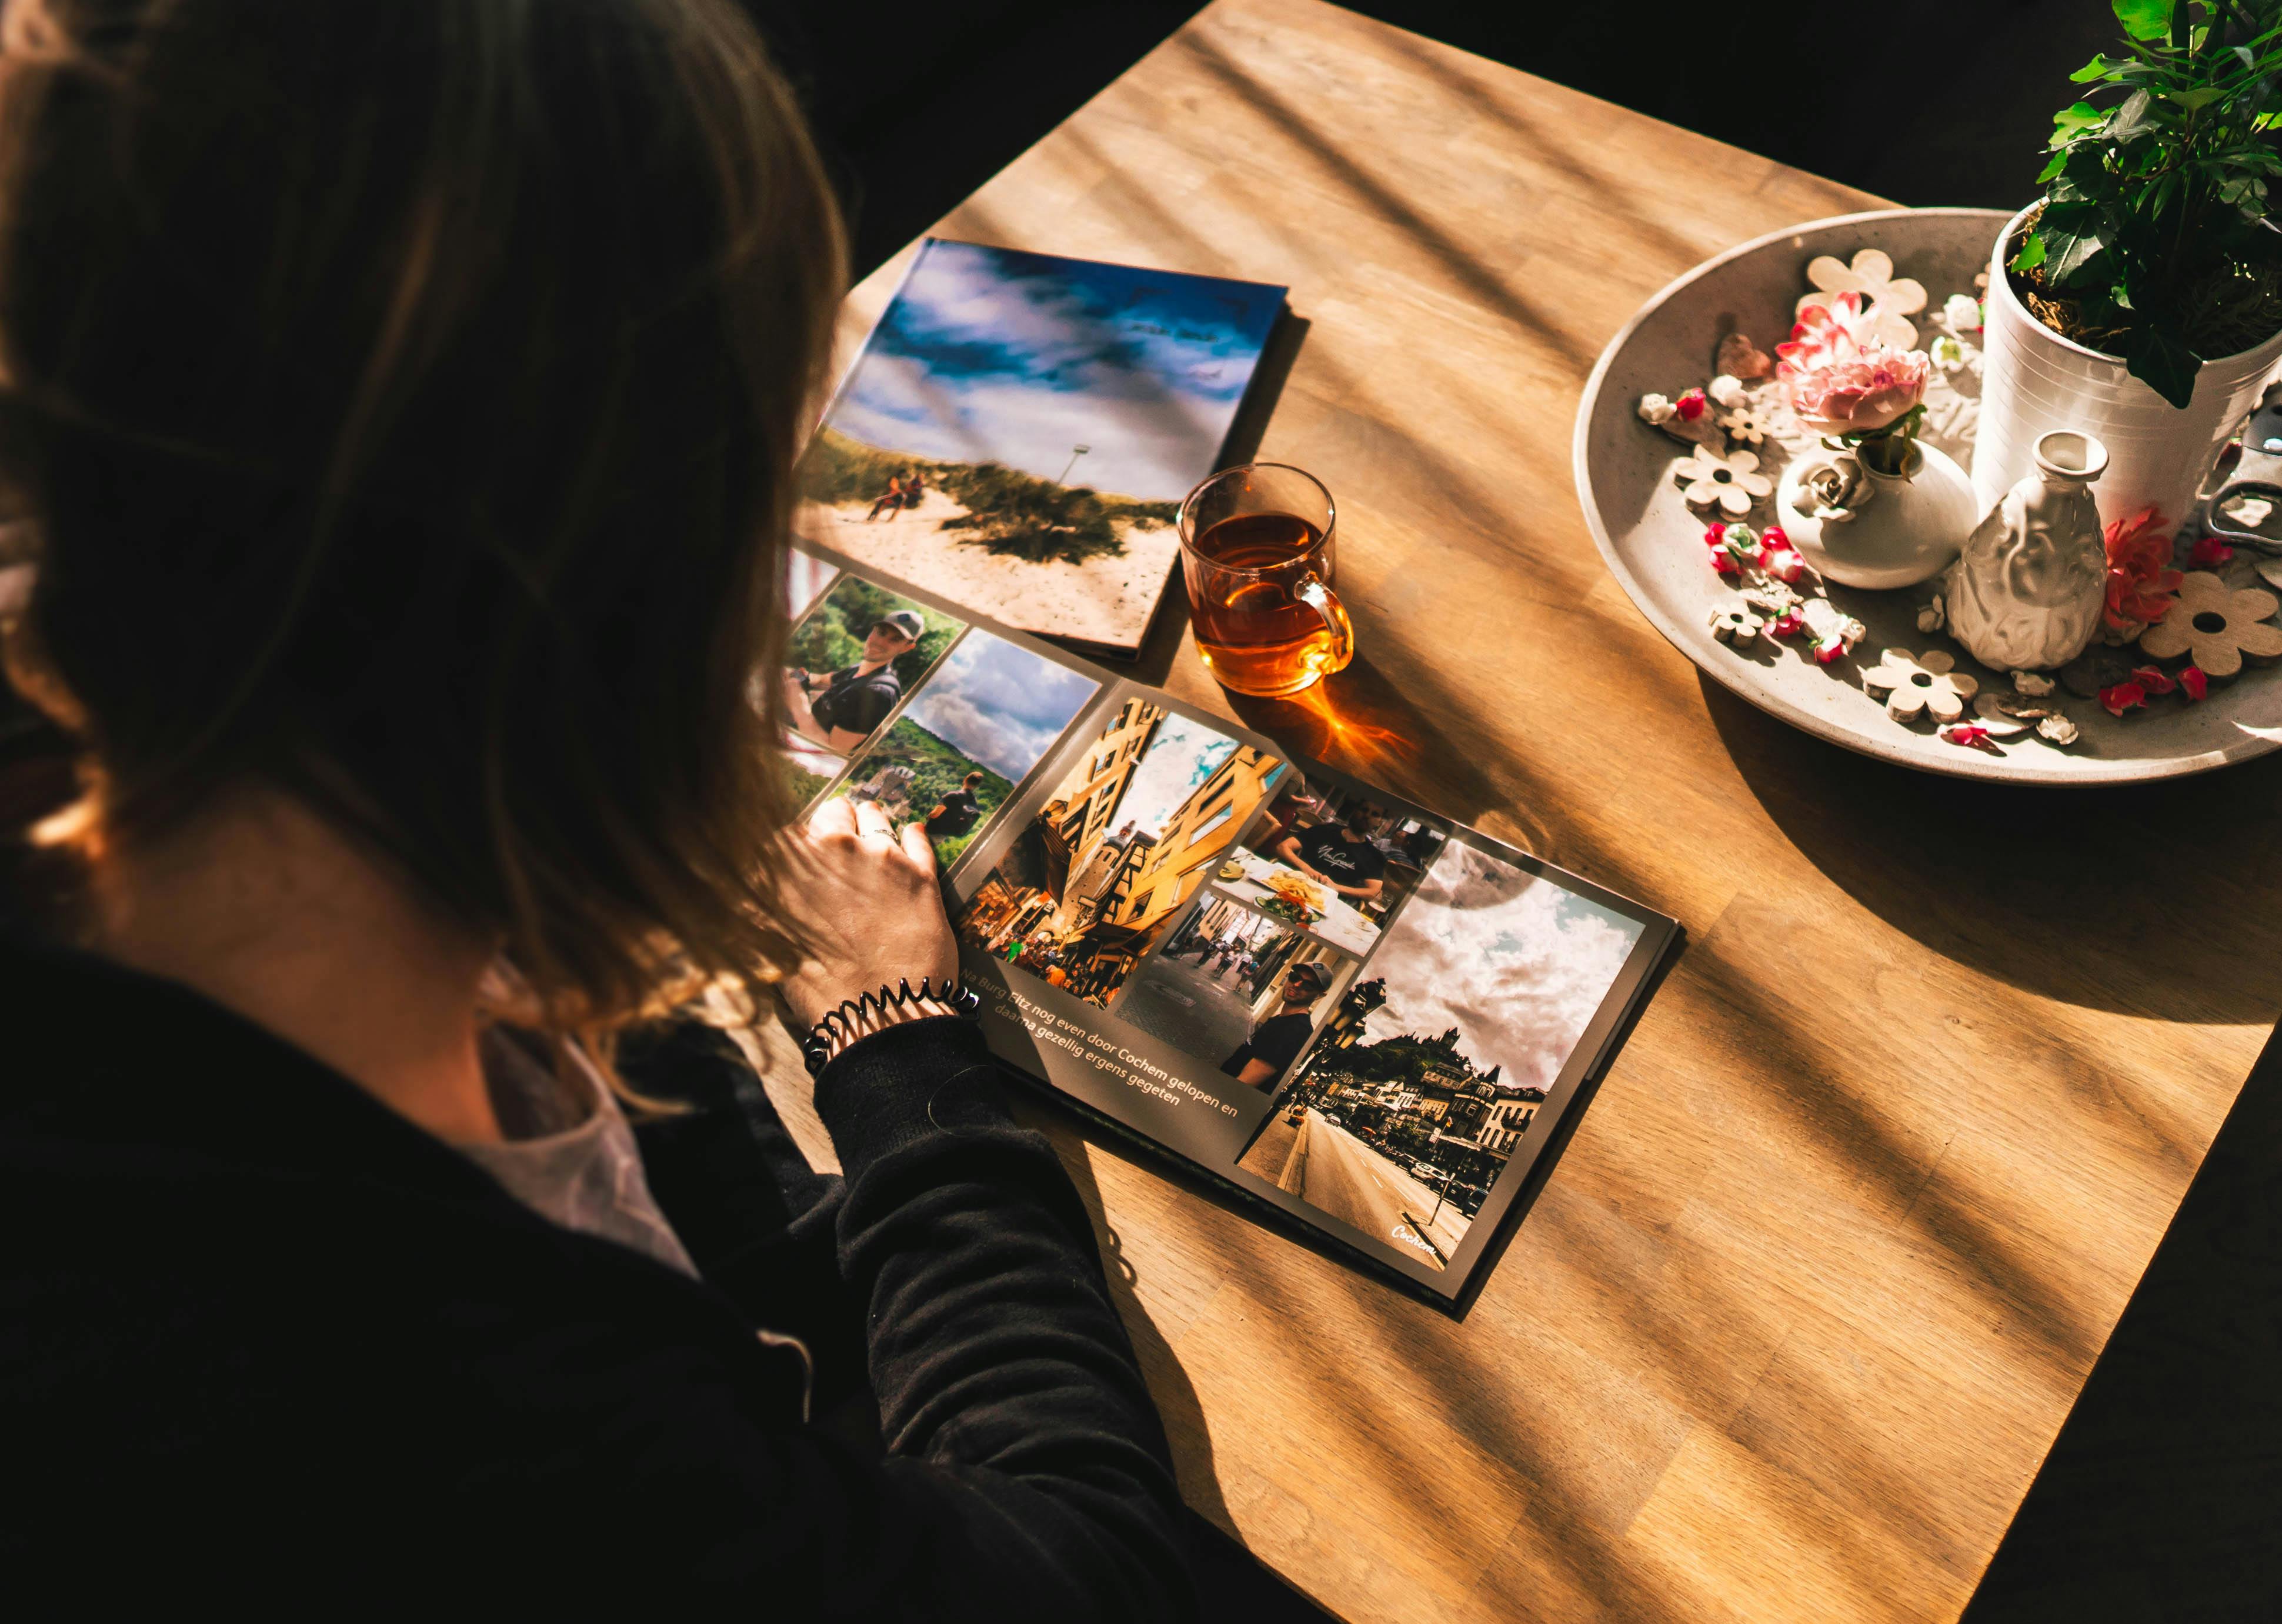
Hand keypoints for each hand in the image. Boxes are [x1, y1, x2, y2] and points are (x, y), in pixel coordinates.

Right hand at [775, 795, 958, 1031]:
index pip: (790, 832)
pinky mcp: (921, 872)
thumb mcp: (767, 942)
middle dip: (836, 826)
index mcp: (788, 864)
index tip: (805, 859)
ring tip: (873, 841)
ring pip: (874, 817)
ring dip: (872, 826)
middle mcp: (832, 848)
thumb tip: (746, 883)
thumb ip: (757, 902)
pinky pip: (917, 838)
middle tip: (839, 849)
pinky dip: (913, 837)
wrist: (879, 1016)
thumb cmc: (819, 990)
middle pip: (834, 812)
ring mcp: (880, 857)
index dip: (799, 846)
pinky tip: (912, 837)